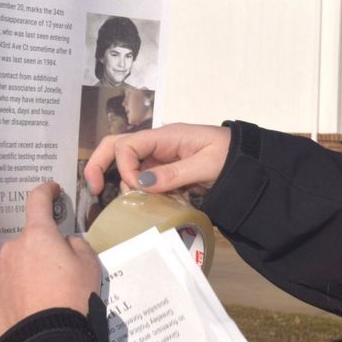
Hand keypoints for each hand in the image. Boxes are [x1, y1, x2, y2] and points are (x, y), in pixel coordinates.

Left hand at [0, 182, 102, 341]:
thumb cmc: (73, 298)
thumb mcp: (90, 266)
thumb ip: (77, 246)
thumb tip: (65, 243)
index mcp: (38, 236)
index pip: (38, 201)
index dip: (45, 191)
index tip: (51, 189)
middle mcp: (11, 250)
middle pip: (27, 244)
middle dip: (40, 253)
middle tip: (57, 275)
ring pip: (12, 268)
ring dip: (24, 276)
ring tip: (41, 301)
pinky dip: (10, 296)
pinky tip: (23, 313)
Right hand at [84, 123, 229, 196]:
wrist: (248, 160)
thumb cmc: (231, 156)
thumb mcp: (205, 165)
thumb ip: (174, 174)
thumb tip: (141, 183)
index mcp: (165, 136)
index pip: (127, 145)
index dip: (124, 167)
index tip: (137, 188)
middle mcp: (157, 145)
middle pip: (116, 147)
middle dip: (99, 165)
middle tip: (94, 190)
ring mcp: (159, 158)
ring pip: (126, 166)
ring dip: (124, 184)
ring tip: (135, 203)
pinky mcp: (164, 172)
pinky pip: (142, 179)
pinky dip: (139, 191)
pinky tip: (146, 204)